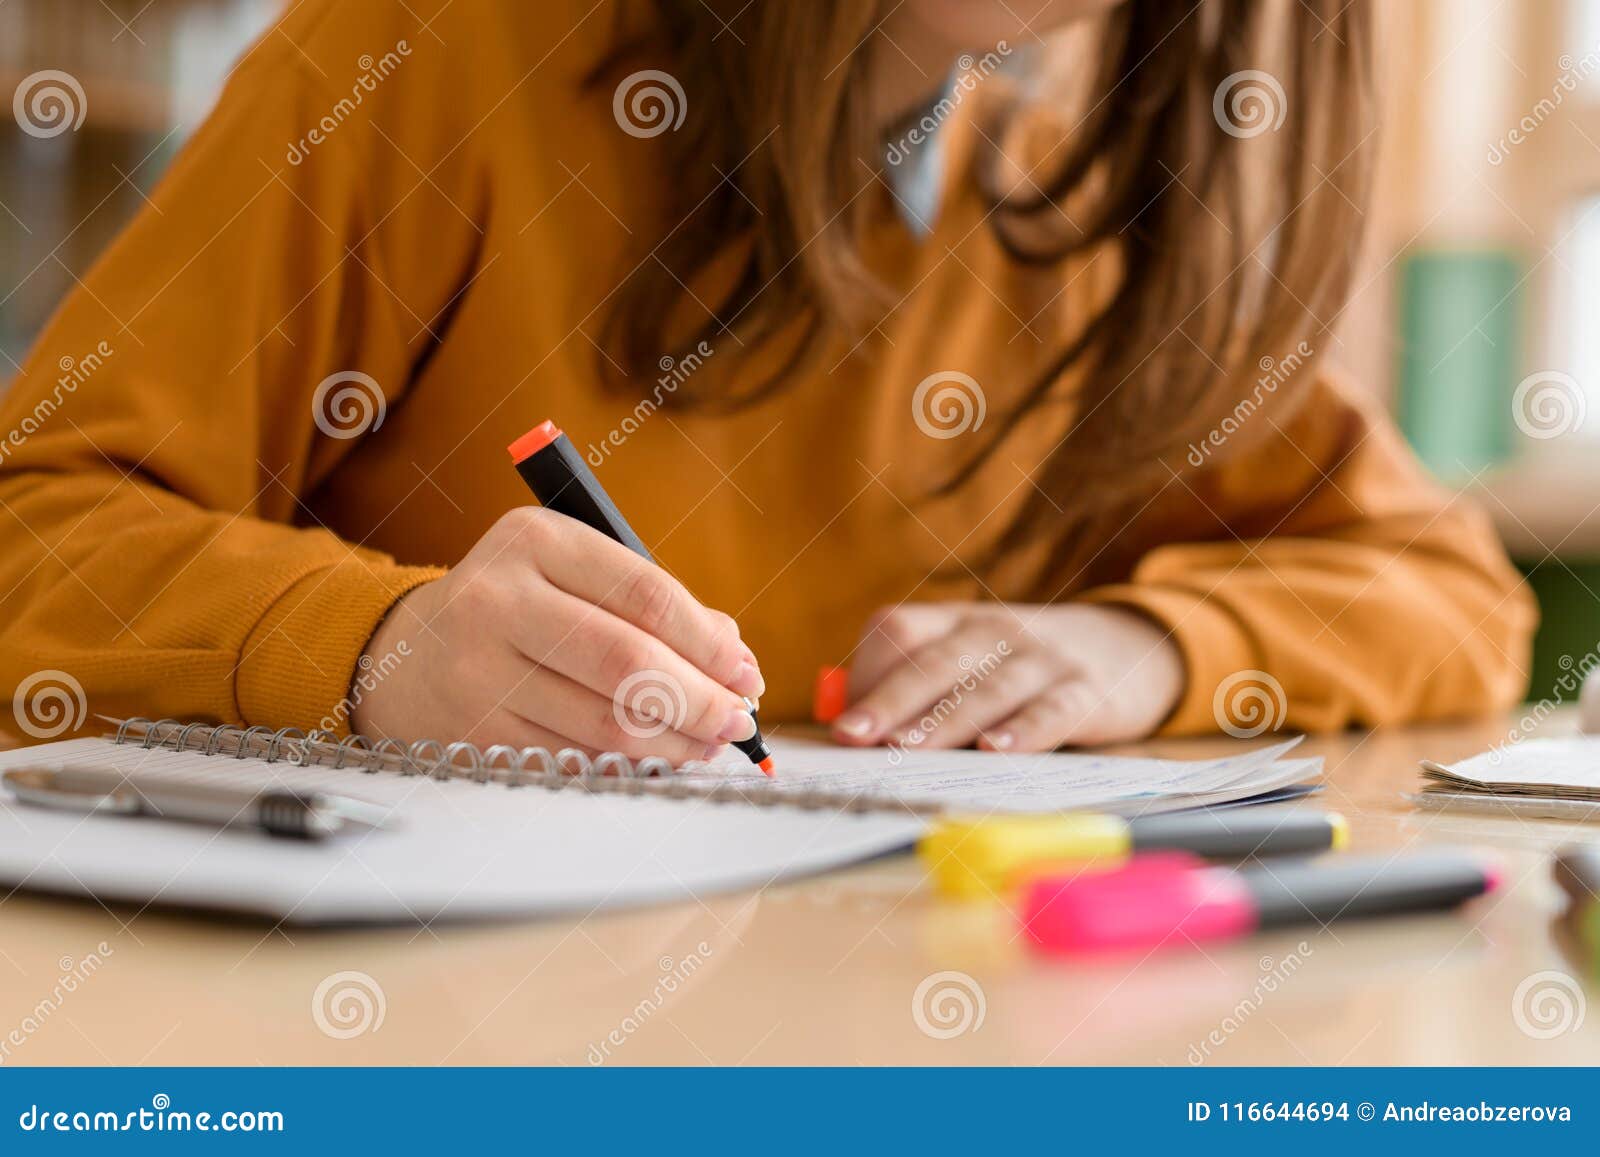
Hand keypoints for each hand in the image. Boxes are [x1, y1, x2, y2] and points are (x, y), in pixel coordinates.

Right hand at [350, 508, 762, 762]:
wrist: (407, 654)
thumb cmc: (519, 608)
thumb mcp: (571, 573)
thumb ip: (651, 602)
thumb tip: (734, 656)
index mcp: (536, 540)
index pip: (647, 594)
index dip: (709, 642)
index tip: (745, 673)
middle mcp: (500, 599)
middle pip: (630, 662)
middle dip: (701, 700)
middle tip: (738, 721)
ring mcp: (482, 669)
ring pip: (606, 722)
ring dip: (675, 742)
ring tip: (708, 743)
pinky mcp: (475, 731)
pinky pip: (576, 758)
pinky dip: (630, 765)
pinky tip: (657, 758)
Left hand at [831, 602, 1183, 751]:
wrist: (1128, 646)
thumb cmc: (1022, 669)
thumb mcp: (972, 661)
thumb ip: (921, 693)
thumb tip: (855, 737)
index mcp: (954, 623)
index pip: (899, 630)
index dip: (868, 674)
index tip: (844, 726)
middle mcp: (993, 632)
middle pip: (934, 663)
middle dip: (890, 701)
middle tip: (855, 738)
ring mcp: (1042, 659)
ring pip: (986, 689)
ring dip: (945, 721)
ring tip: (910, 749)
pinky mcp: (1086, 691)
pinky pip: (1052, 710)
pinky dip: (1024, 731)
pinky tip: (998, 752)